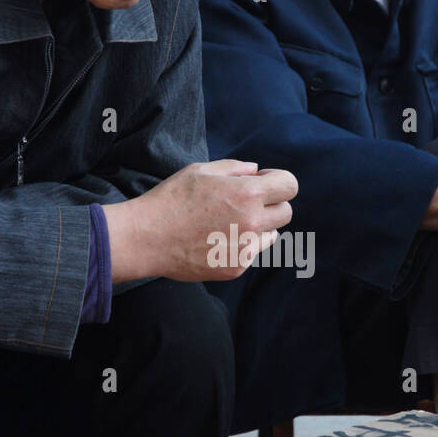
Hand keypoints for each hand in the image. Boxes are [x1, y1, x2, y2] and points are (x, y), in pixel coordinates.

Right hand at [103, 159, 298, 282]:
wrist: (147, 238)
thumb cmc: (171, 200)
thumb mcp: (201, 171)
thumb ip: (234, 168)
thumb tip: (255, 170)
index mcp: (247, 193)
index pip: (290, 185)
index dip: (279, 181)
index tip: (266, 182)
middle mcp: (252, 222)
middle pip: (286, 212)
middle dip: (273, 204)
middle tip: (248, 202)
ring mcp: (246, 248)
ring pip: (272, 235)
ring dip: (260, 226)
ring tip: (230, 222)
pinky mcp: (236, 267)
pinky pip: (252, 252)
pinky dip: (241, 245)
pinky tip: (216, 239)